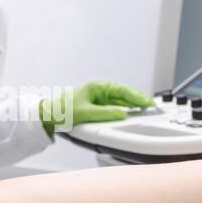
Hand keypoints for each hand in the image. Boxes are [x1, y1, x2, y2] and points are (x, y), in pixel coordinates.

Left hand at [38, 80, 153, 137]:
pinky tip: (131, 112)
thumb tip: (122, 114)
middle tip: (151, 106)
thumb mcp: (86, 113)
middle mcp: (99, 90)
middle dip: (138, 99)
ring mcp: (98, 98)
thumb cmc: (63, 110)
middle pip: (123, 94)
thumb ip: (105, 114)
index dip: (137, 97)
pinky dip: (124, 108)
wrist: (50, 115)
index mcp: (97, 87)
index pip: (122, 91)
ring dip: (132, 104)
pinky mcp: (97, 105)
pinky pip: (114, 106)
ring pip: (120, 99)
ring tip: (145, 108)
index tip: (147, 102)